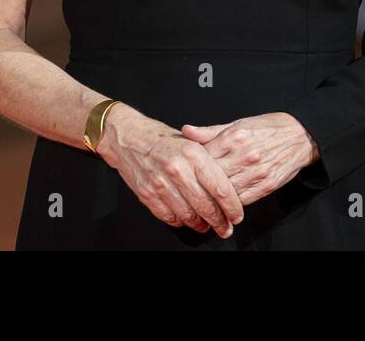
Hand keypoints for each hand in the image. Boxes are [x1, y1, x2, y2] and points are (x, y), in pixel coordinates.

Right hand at [95, 104, 243, 237]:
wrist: (127, 136)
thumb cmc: (160, 138)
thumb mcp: (190, 140)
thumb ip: (209, 160)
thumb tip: (230, 185)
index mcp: (192, 153)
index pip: (219, 187)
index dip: (232, 206)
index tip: (237, 215)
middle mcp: (177, 169)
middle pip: (206, 205)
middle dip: (220, 221)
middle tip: (226, 227)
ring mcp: (160, 183)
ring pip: (188, 215)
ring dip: (201, 224)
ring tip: (207, 225)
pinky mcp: (147, 194)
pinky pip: (169, 217)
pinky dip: (180, 222)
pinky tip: (187, 220)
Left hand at [180, 113, 317, 206]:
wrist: (300, 136)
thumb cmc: (268, 128)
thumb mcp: (238, 123)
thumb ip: (210, 131)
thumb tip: (186, 131)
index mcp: (235, 137)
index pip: (204, 155)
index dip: (193, 163)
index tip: (187, 167)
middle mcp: (245, 155)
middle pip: (213, 176)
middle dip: (200, 182)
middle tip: (191, 186)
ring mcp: (256, 172)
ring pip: (226, 192)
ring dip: (214, 196)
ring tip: (205, 196)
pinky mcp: (266, 186)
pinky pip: (242, 200)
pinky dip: (231, 202)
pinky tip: (225, 200)